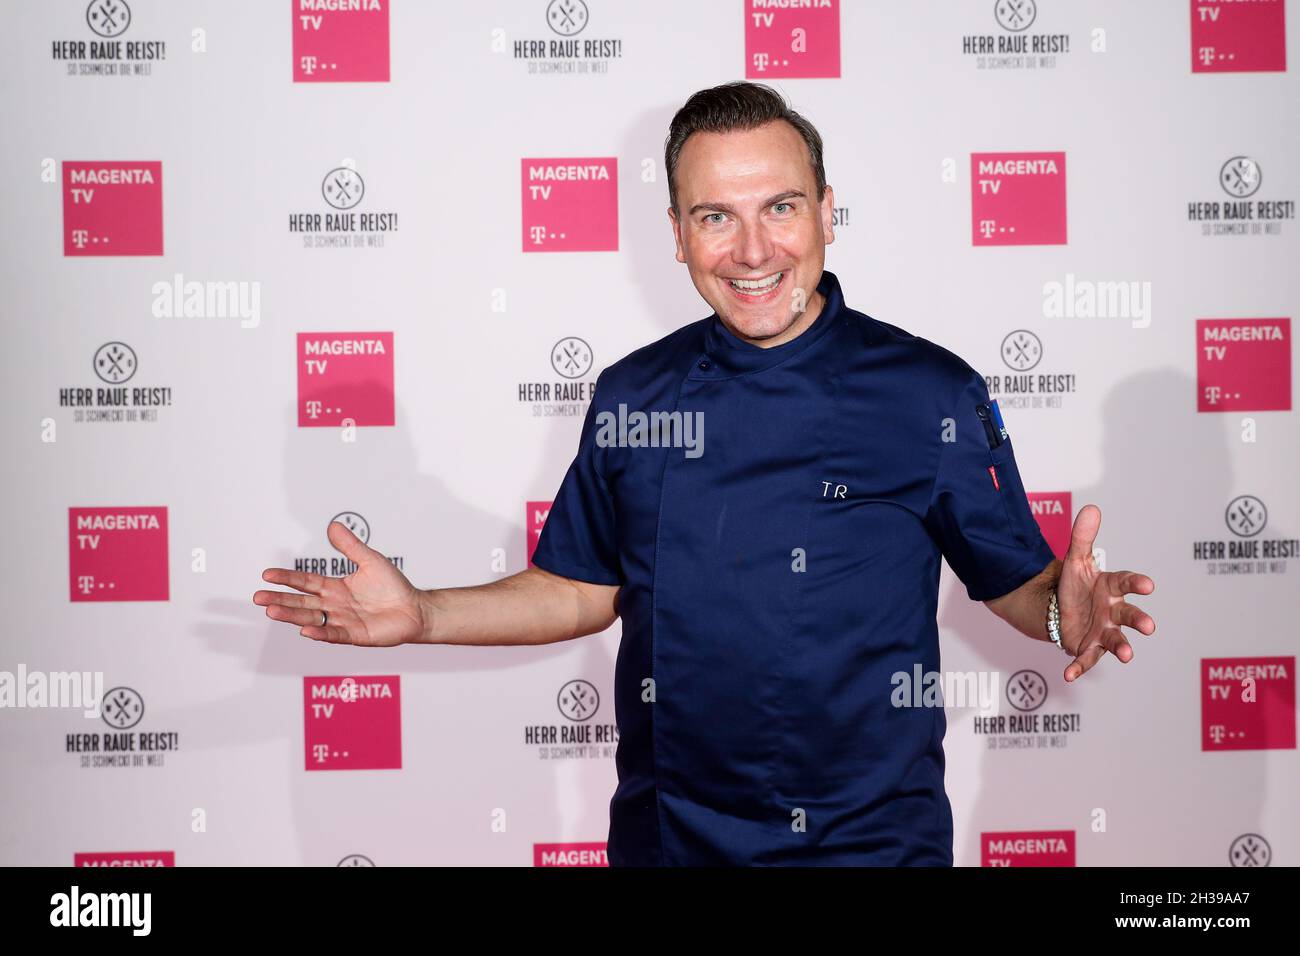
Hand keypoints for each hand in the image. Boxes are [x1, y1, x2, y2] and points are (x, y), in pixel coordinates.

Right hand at [252, 521, 425, 646]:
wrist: (415, 608)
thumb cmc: (393, 586)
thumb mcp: (371, 561)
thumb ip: (351, 546)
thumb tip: (333, 525)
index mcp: (335, 588)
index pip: (305, 583)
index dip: (287, 579)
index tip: (266, 575)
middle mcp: (335, 605)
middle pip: (302, 602)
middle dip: (280, 600)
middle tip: (258, 598)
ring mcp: (343, 621)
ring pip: (312, 618)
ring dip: (292, 616)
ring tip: (272, 611)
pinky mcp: (356, 635)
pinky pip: (335, 634)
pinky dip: (321, 632)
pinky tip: (306, 630)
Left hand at [1056, 504, 1155, 681]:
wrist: (1059, 608)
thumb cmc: (1076, 585)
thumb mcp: (1075, 560)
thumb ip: (1083, 537)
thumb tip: (1091, 508)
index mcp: (1111, 588)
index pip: (1126, 583)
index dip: (1136, 583)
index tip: (1148, 585)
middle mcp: (1112, 611)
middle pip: (1128, 615)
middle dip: (1139, 620)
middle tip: (1149, 626)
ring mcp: (1102, 631)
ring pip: (1115, 640)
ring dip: (1122, 647)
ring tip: (1128, 654)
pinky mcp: (1088, 648)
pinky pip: (1085, 659)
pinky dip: (1079, 667)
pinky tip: (1068, 675)